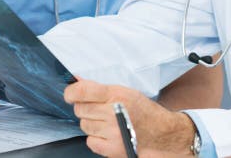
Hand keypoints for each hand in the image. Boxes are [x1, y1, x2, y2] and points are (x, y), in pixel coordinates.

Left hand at [64, 79, 194, 156]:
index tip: (70, 94)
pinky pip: (90, 141)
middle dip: (84, 107)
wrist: (160, 133)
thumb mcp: (125, 91)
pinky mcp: (111, 148)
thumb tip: (76, 81)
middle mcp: (113, 113)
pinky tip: (106, 133)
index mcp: (117, 95)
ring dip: (90, 122)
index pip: (82, 91)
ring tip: (104, 121)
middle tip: (96, 108)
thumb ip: (100, 88)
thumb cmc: (144, 111)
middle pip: (80, 109)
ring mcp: (111, 132)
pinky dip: (95, 137)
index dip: (71, 92)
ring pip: (84, 125)